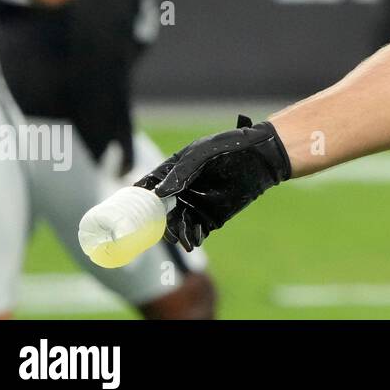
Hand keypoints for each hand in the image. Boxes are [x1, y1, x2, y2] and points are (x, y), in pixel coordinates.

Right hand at [134, 115, 290, 250]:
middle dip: (155, 224)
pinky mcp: (212, 216)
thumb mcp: (203, 154)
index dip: (136, 200)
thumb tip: (158, 194)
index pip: (147, 187)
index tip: (126, 213)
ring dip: (176, 233)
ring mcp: (195, 204)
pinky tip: (193, 242)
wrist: (262, 156)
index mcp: (173, 171)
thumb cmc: (231, 147)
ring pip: (177, 224)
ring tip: (181, 239)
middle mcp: (180, 190)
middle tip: (158, 232)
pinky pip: (197, 230)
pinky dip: (193, 238)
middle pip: (159, 212)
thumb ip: (181, 173)